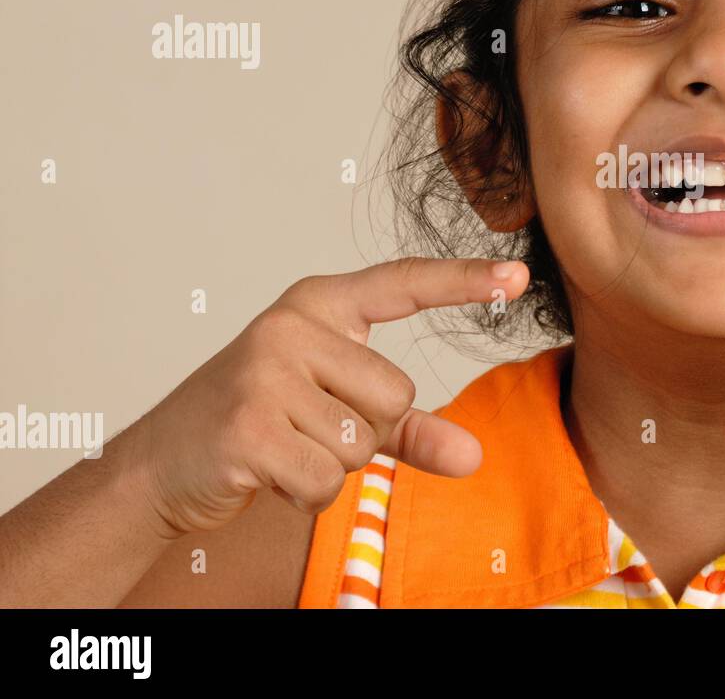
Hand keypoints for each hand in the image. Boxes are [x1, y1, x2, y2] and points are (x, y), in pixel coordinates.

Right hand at [133, 257, 528, 536]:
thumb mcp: (339, 415)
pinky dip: (305, 492)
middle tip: (304, 428)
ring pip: (362, 442)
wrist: (161, 463)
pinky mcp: (248, 426)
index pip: (403, 285)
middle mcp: (292, 327)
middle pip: (395, 395)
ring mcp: (265, 373)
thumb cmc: (260, 424)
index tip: (519, 276)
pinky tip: (268, 471)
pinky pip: (326, 477)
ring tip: (282, 447)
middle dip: (363, 433)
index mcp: (318, 307)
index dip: (463, 281)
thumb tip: (474, 456)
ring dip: (329, 465)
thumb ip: (411, 432)